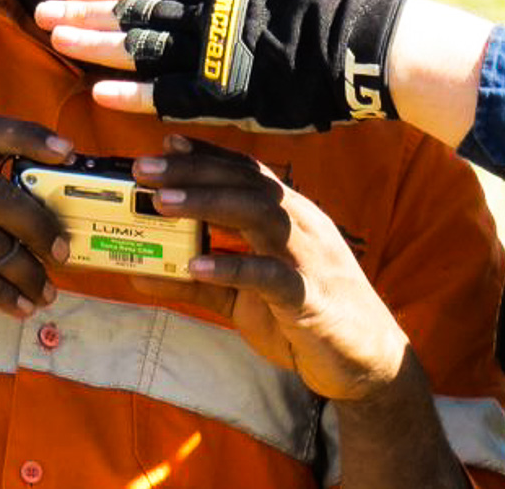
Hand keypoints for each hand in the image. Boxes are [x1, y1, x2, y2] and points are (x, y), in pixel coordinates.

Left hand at [35, 0, 406, 132]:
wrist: (370, 43)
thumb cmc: (335, 2)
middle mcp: (209, 11)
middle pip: (133, 12)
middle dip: (83, 13)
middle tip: (40, 14)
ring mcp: (215, 52)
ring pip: (141, 47)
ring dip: (93, 45)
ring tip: (54, 42)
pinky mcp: (228, 92)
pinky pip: (170, 95)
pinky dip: (134, 94)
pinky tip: (98, 92)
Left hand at [122, 136, 410, 401]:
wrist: (364, 360)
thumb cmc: (305, 319)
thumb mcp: (243, 299)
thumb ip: (198, 282)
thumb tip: (140, 272)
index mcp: (291, 219)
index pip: (247, 175)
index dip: (208, 156)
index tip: (167, 143)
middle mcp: (302, 228)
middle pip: (246, 185)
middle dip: (194, 172)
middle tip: (145, 168)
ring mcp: (308, 259)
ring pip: (259, 215)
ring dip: (208, 204)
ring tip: (163, 202)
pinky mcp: (310, 298)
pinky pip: (270, 276)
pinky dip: (233, 267)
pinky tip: (195, 265)